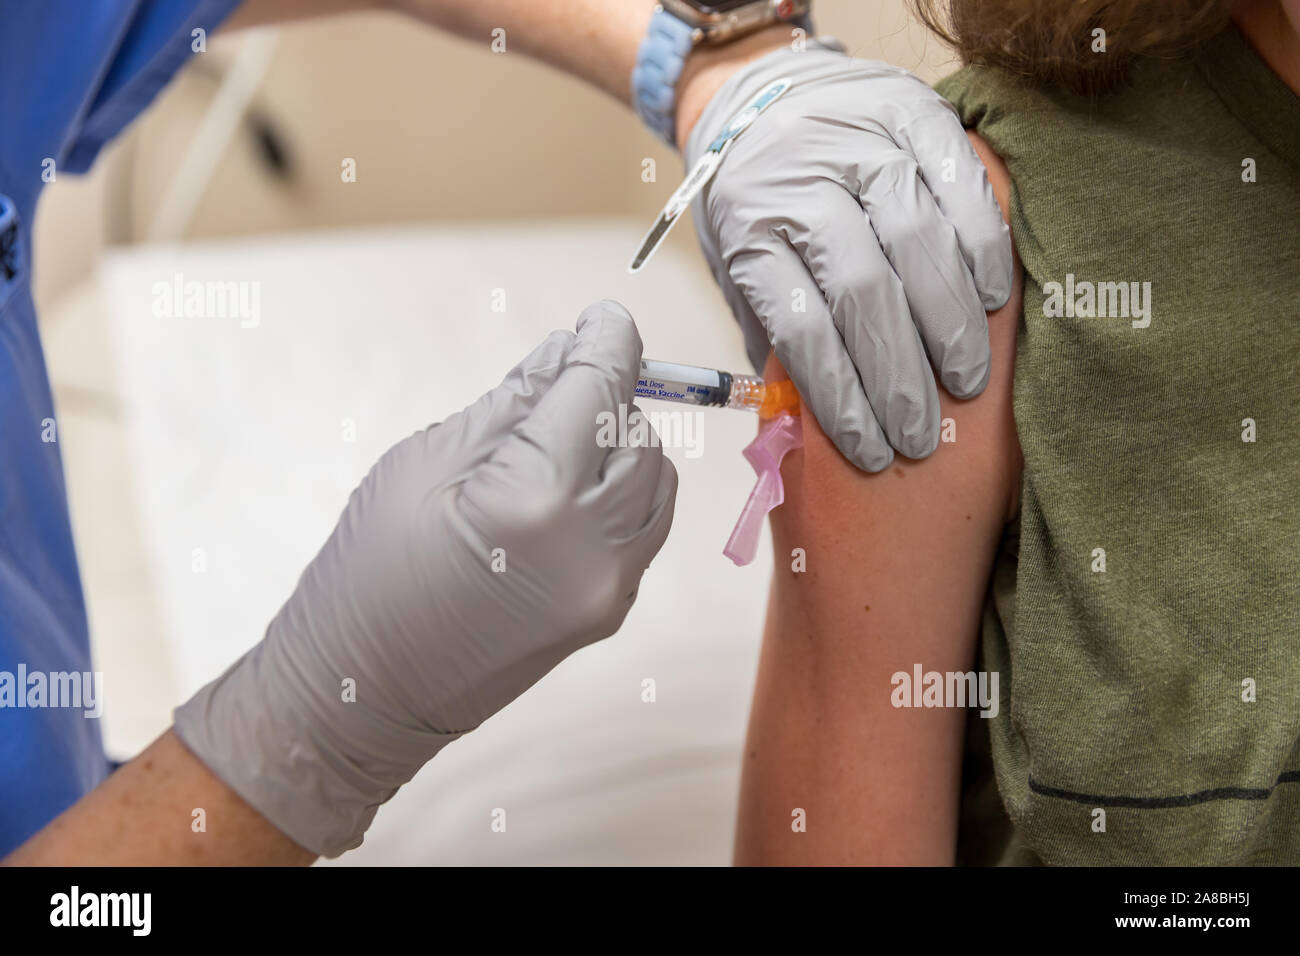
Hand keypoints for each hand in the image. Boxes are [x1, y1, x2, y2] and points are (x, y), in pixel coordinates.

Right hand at [174, 301, 676, 856]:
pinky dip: (622, 492)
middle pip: (639, 433)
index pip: (599, 390)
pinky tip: (568, 491)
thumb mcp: (423, 464)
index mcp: (534, 500)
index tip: (602, 317)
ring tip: (560, 442)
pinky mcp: (609, 611)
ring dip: (622, 445)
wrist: (362, 697)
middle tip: (558, 384)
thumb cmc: (366, 574)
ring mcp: (609, 587)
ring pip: (657, 481)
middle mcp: (591, 547)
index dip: (606, 340)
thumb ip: (510, 403)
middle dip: (608, 396)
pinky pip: (644, 527)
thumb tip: (565, 349)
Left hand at [681, 45, 1013, 470]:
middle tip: (923, 434)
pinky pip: (958, 180)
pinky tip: (992, 299)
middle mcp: (803, 183)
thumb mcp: (739, 266)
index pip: (801, 325)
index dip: (839, 396)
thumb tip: (809, 423)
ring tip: (966, 381)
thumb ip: (772, 331)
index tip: (869, 449)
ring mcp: (860, 142)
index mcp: (752, 229)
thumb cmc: (757, 201)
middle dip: (898, 375)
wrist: (760, 94)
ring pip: (916, 238)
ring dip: (949, 322)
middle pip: (862, 290)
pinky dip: (982, 244)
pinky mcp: (912, 111)